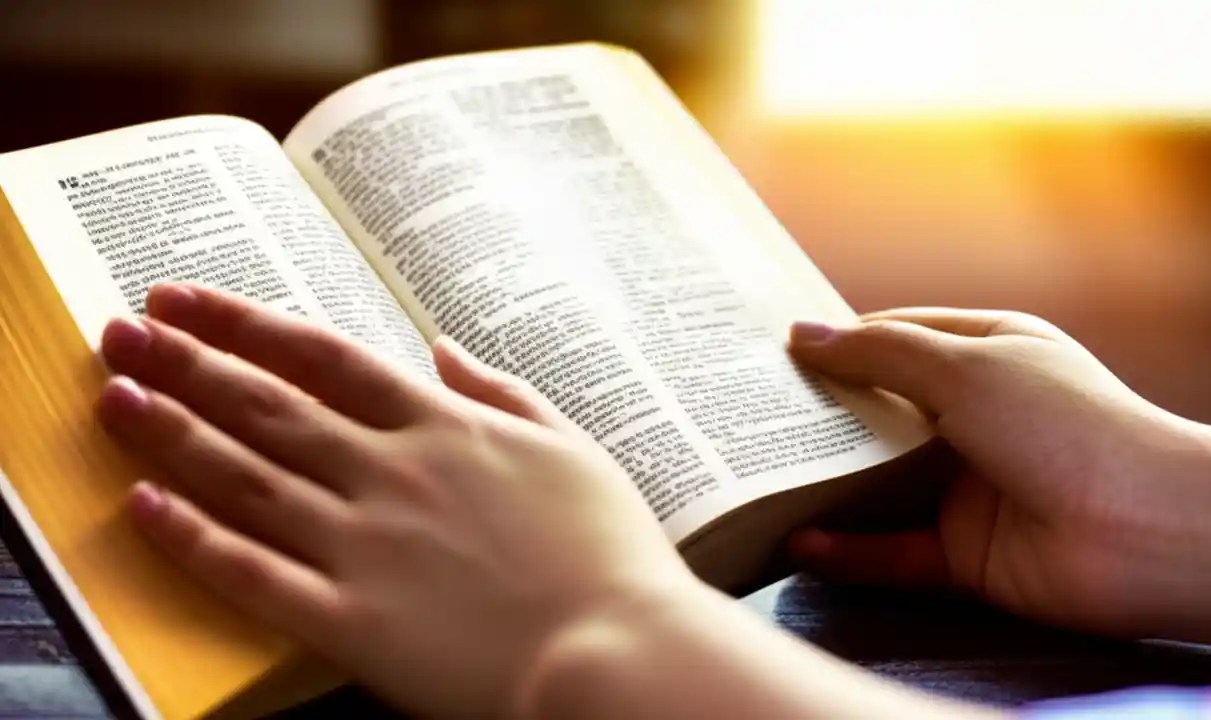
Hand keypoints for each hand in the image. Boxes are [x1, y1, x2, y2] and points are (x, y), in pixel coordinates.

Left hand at [96, 284, 698, 717]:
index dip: (247, 323)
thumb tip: (441, 348)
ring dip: (172, 433)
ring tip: (114, 397)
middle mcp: (391, 473)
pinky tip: (145, 507)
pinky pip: (255, 575)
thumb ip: (501, 392)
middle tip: (121, 329)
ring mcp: (365, 545)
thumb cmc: (610, 554)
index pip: (324, 358)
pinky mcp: (351, 620)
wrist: (618, 655)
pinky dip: (193, 541)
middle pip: (268, 405)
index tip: (189, 297)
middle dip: (187, 361)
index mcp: (445, 429)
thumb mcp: (571, 448)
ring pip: (247, 477)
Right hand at [787, 309, 1210, 647]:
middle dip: (818, 416)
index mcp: (986, 354)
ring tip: (754, 482)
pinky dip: (848, 550)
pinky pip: (892, 550)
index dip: (836, 342)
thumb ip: (879, 354)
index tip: (769, 351)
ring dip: (824, 487)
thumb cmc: (1064, 426)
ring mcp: (967, 486)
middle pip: (879, 413)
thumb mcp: (964, 367)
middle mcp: (974, 417)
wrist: (1146, 532)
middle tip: (743, 415)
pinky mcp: (963, 552)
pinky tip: (799, 543)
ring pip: (879, 486)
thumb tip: (800, 335)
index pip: (895, 338)